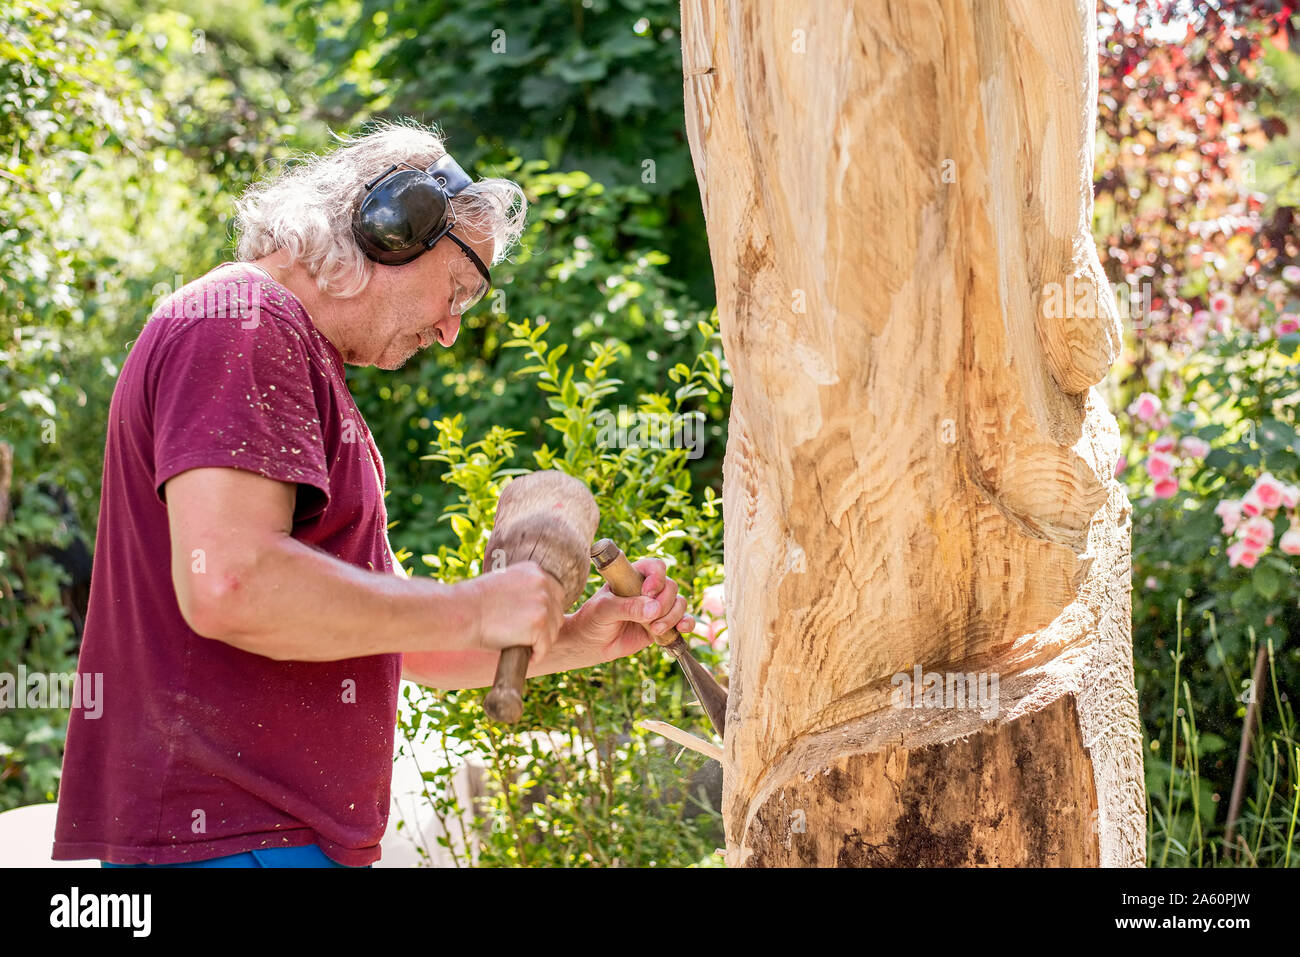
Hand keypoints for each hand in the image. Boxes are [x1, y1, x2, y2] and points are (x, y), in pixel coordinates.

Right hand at [467, 561, 567, 663]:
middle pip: (557, 612)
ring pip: (553, 631)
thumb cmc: (473, 603)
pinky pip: (545, 646)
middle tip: (527, 638)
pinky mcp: (540, 624)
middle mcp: (543, 583)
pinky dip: (537, 655)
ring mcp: (543, 603)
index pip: (556, 593)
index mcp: (534, 570)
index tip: (534, 623)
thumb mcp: (503, 584)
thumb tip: (536, 609)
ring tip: (523, 646)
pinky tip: (526, 656)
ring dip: (541, 642)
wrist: (460, 612)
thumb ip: (523, 591)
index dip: (546, 611)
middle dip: (545, 627)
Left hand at [561, 557, 694, 665]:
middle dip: (664, 603)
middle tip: (650, 617)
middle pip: (671, 586)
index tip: (647, 592)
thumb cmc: (593, 619)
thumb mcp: (605, 609)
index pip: (655, 567)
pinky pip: (683, 620)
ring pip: (679, 603)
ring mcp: (656, 607)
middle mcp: (648, 588)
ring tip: (655, 629)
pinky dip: (686, 623)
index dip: (657, 578)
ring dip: (672, 616)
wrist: (590, 644)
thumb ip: (627, 608)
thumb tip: (654, 609)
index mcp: (633, 576)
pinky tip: (682, 628)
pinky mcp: (662, 624)